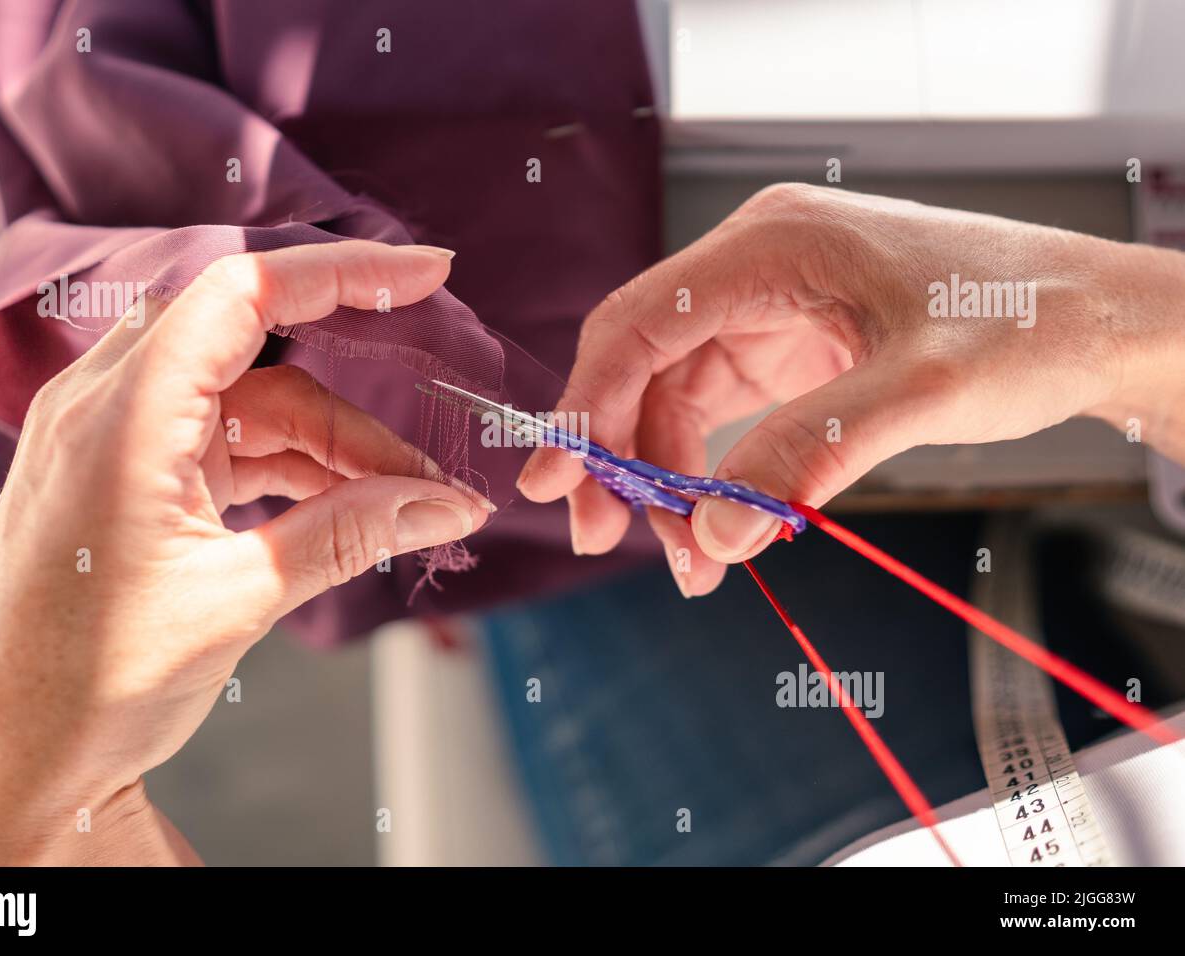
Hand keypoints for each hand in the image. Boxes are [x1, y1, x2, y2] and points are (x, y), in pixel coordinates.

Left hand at [0, 241, 490, 864]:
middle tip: (431, 436)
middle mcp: (109, 405)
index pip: (243, 293)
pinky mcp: (131, 475)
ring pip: (255, 407)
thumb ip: (349, 536)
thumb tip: (445, 505)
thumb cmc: (88, 686)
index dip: (344, 272)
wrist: (10, 760)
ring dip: (334, 451)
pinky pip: (231, 444)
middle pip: (263, 356)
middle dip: (357, 402)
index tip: (427, 274)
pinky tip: (351, 510)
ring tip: (405, 507)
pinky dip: (295, 471)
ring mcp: (118, 439)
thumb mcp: (237, 602)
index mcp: (121, 414)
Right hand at [520, 184, 1184, 595]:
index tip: (553, 478)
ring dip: (667, 479)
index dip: (587, 402)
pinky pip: (720, 414)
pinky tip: (724, 527)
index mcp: (773, 245)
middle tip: (604, 540)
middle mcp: (757, 268)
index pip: (642, 322)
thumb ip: (811, 453)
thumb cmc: (1025, 322)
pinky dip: (712, 474)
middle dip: (620, 456)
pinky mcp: (790, 350)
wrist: (1097, 321)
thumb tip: (716, 533)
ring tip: (689, 564)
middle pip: (645, 364)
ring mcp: (770, 310)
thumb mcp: (921, 389)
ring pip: (676, 398)